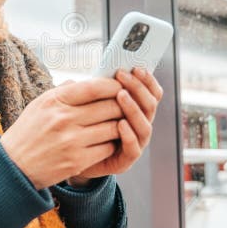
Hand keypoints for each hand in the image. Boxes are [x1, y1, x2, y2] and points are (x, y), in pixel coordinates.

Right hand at [0, 79, 124, 189]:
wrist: (14, 166)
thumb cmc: (28, 132)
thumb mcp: (39, 105)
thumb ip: (63, 92)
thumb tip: (86, 82)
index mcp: (55, 101)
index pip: (94, 87)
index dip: (113, 85)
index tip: (120, 85)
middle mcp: (64, 119)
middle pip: (109, 106)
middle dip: (122, 105)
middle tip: (126, 105)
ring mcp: (72, 141)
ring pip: (113, 128)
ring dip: (120, 125)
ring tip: (119, 123)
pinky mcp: (77, 161)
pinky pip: (107, 148)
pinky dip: (111, 144)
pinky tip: (108, 141)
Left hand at [69, 68, 162, 182]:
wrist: (74, 154)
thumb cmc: (86, 124)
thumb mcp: (93, 103)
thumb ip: (100, 89)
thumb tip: (102, 71)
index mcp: (137, 109)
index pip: (152, 93)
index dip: (148, 80)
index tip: (137, 67)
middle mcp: (140, 125)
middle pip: (150, 105)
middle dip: (138, 88)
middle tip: (124, 76)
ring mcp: (136, 143)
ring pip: (145, 125)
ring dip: (134, 108)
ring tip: (121, 95)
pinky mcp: (126, 160)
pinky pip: (134, 148)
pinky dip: (129, 135)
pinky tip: (120, 124)